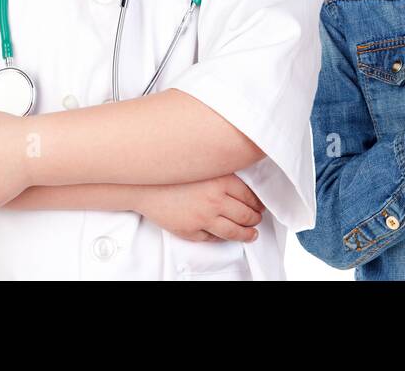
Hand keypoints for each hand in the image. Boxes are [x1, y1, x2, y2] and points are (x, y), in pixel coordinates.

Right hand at [134, 174, 265, 242]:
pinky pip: (212, 238)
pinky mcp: (191, 230)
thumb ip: (224, 173)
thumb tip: (244, 186)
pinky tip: (225, 235)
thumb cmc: (173, 172)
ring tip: (252, 234)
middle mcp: (215, 200)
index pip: (250, 197)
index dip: (258, 204)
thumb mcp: (205, 166)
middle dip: (255, 219)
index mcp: (221, 180)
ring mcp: (203, 218)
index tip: (260, 206)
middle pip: (246, 215)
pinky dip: (222, 238)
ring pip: (233, 231)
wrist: (144, 184)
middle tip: (257, 219)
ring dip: (246, 234)